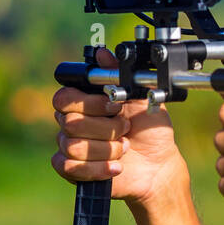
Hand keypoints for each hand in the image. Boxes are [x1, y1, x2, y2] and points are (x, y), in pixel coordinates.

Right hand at [51, 47, 187, 206]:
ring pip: (73, 146)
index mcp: (85, 102)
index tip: (115, 106)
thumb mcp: (142, 96)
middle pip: (69, 123)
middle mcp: (73, 122)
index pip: (64, 97)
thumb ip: (121, 73)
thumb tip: (103, 54)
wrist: (159, 164)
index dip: (90, 104)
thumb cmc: (150, 129)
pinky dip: (98, 168)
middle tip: (126, 128)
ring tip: (125, 147)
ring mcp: (71, 146)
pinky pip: (70, 167)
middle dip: (106, 128)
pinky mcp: (73, 170)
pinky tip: (116, 166)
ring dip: (107, 149)